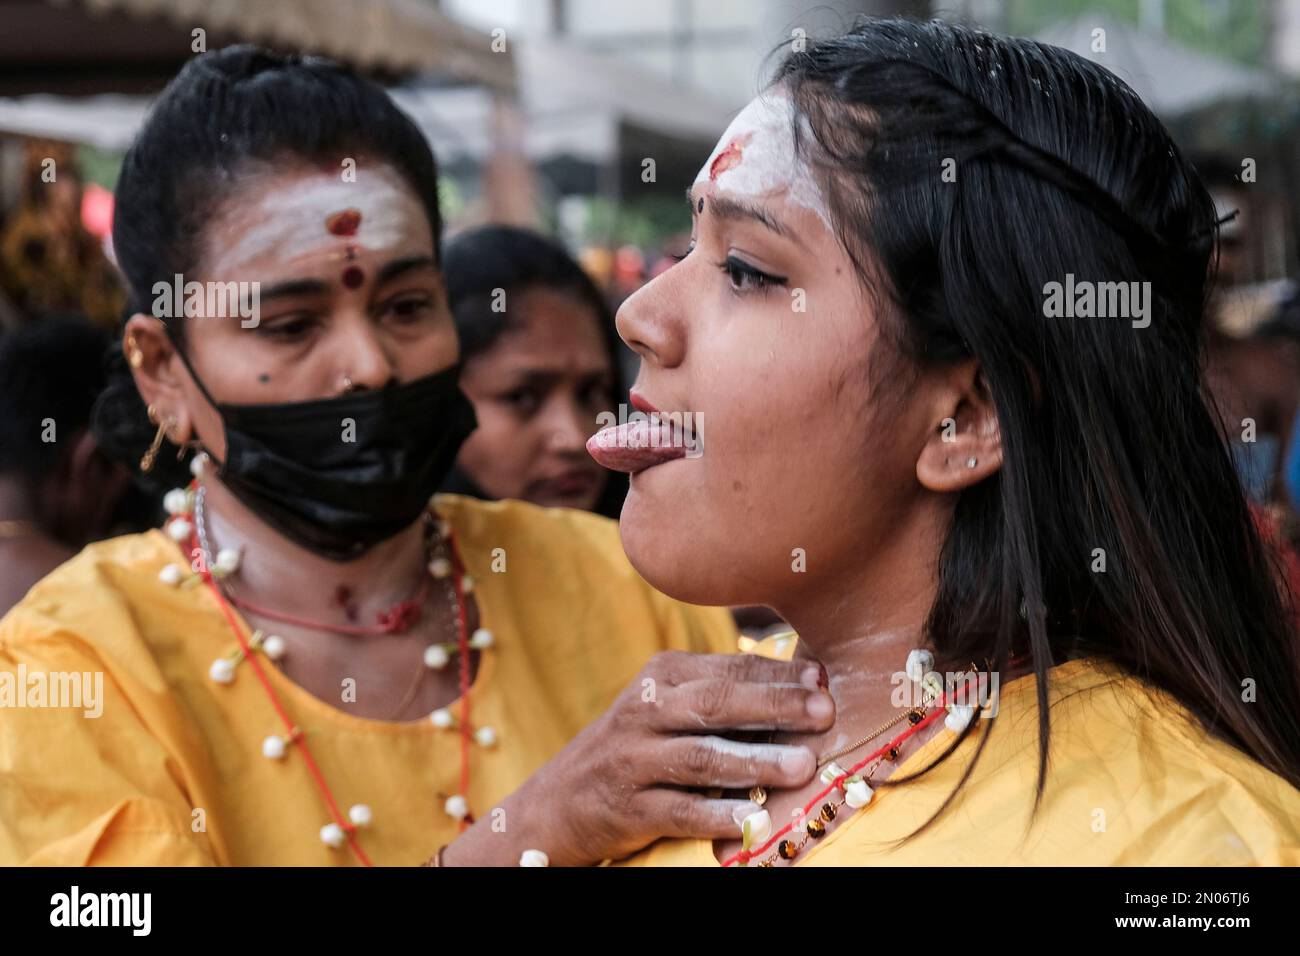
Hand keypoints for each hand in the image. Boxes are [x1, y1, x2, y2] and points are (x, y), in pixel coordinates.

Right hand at [444, 650, 832, 865]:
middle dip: (774, 707)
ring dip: (754, 761)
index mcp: (663, 676)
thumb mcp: (667, 706)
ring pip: (700, 757)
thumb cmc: (634, 746)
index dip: (776, 675)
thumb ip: (721, 694)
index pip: (726, 669)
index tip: (821, 682)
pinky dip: (716, 813)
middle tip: (823, 714)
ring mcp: (633, 759)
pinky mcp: (628, 807)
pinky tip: (750, 818)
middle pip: (715, 704)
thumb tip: (803, 686)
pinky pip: (678, 810)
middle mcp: (645, 711)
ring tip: (801, 767)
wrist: (558, 800)